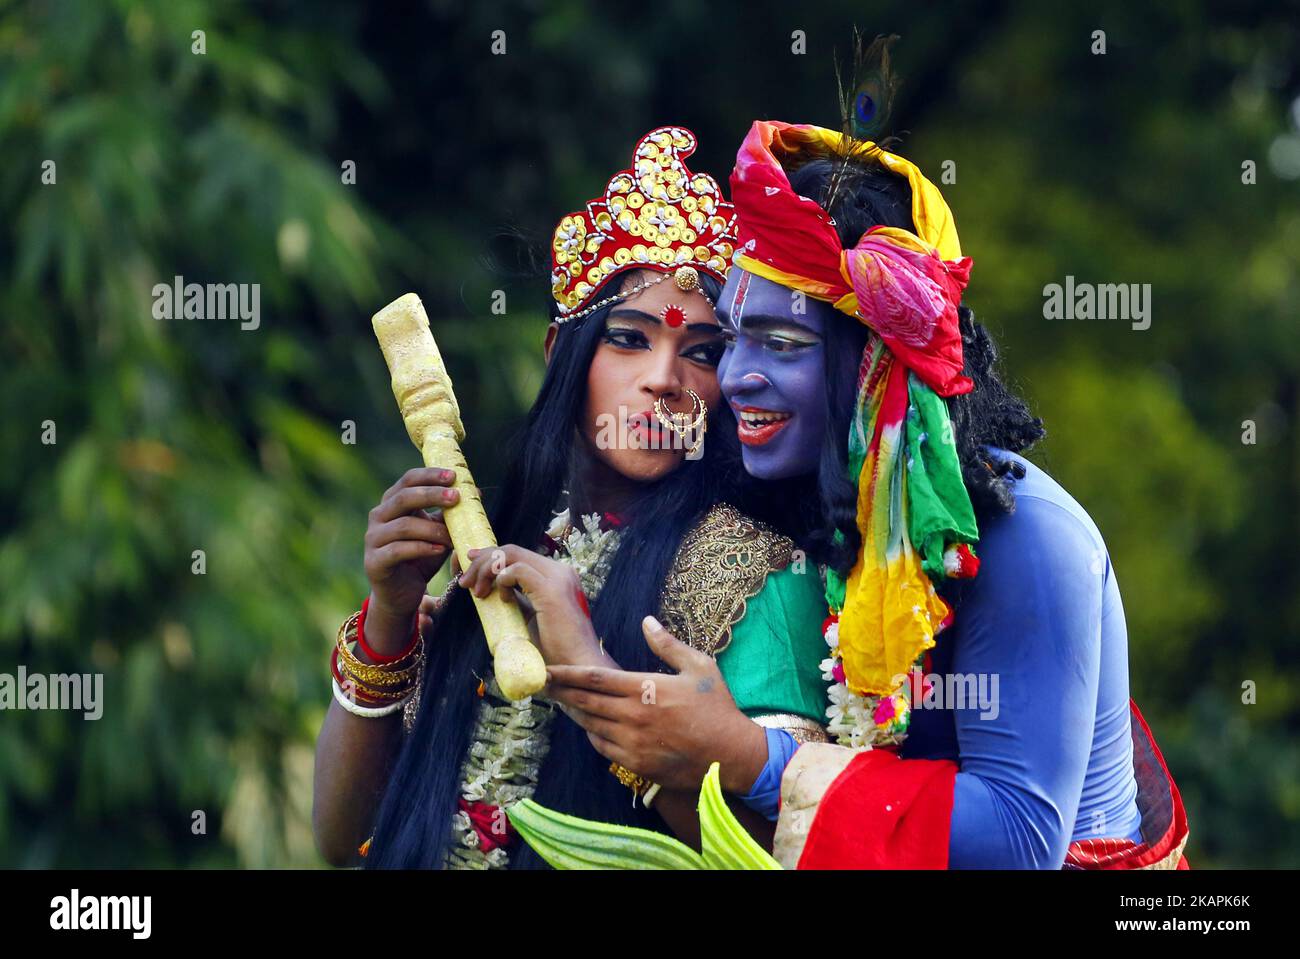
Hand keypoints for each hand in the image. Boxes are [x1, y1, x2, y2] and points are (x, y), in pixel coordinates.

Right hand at [364, 467, 458, 653]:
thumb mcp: (438, 532)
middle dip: (431, 496)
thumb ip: (450, 514)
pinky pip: (398, 550)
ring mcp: (373, 539)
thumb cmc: (421, 557)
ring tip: (452, 535)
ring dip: (432, 529)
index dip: (429, 476)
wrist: (401, 593)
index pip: (408, 480)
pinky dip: (422, 548)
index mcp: (392, 503)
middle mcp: (378, 517)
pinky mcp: (374, 561)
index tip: (453, 476)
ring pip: (403, 526)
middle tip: (456, 498)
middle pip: (403, 498)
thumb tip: (477, 492)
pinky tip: (440, 549)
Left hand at [457, 544, 611, 668]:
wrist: (578, 669)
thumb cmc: (554, 650)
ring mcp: (558, 578)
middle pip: (511, 550)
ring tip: (476, 592)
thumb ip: (517, 599)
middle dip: (481, 561)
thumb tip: (491, 588)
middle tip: (464, 581)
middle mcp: (560, 571)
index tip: (468, 566)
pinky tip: (501, 599)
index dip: (489, 556)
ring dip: (486, 570)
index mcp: (556, 575)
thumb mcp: (529, 617)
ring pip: (511, 554)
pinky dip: (502, 581)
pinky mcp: (552, 590)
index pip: (517, 554)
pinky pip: (517, 570)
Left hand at [545, 616, 766, 792]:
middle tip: (540, 684)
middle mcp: (633, 716)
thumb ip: (668, 644)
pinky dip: (592, 734)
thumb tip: (646, 621)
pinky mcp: (635, 763)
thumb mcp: (699, 667)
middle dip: (559, 692)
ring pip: (591, 725)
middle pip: (584, 702)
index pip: (594, 678)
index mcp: (645, 688)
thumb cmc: (717, 707)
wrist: (731, 755)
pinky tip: (589, 724)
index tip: (546, 669)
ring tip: (561, 701)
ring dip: (574, 712)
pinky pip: (602, 747)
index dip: (566, 673)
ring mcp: (632, 743)